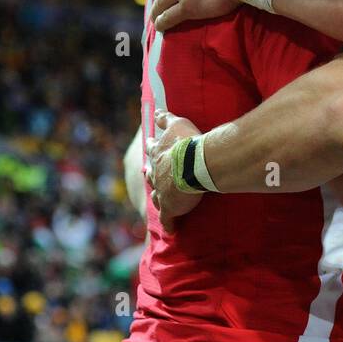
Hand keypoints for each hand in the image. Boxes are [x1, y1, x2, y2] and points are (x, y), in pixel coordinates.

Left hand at [145, 110, 205, 232]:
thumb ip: (166, 118)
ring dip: (157, 198)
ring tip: (157, 200)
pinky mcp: (170, 207)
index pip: (152, 151)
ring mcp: (161, 192)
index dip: (152, 149)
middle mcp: (156, 174)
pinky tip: (171, 230)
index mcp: (158, 155)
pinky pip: (169, 219)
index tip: (150, 148)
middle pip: (151, 175)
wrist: (194, 165)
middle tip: (149, 174)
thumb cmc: (188, 143)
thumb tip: (156, 110)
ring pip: (156, 197)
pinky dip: (169, 224)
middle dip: (151, 174)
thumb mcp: (177, 124)